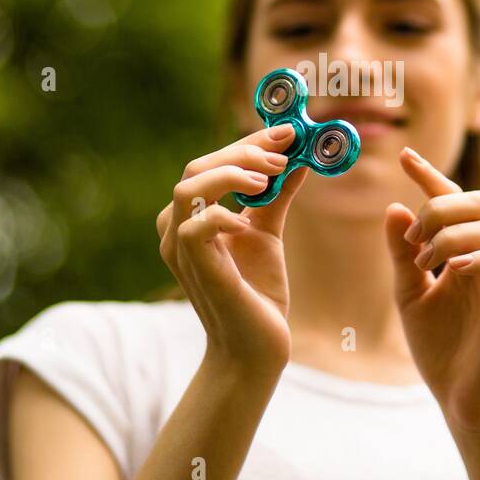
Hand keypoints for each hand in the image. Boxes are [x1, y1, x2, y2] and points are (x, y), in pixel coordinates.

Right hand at [157, 124, 310, 377]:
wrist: (255, 348)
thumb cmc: (256, 292)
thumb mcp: (268, 233)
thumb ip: (277, 195)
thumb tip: (301, 156)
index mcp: (192, 216)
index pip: (209, 162)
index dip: (249, 142)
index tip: (289, 132)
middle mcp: (177, 228)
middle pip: (196, 167)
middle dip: (243, 151)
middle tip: (285, 153)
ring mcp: (180, 249)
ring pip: (186, 188)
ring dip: (230, 174)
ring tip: (267, 179)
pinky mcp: (194, 268)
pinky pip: (195, 226)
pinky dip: (223, 214)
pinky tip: (248, 223)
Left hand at [384, 146, 479, 434]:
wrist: (462, 402)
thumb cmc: (440, 350)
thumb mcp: (409, 295)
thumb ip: (401, 255)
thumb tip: (393, 208)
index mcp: (464, 252)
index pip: (452, 202)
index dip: (430, 176)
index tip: (404, 156)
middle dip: (441, 207)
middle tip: (412, 238)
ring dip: (451, 233)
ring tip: (423, 259)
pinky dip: (479, 258)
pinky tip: (452, 268)